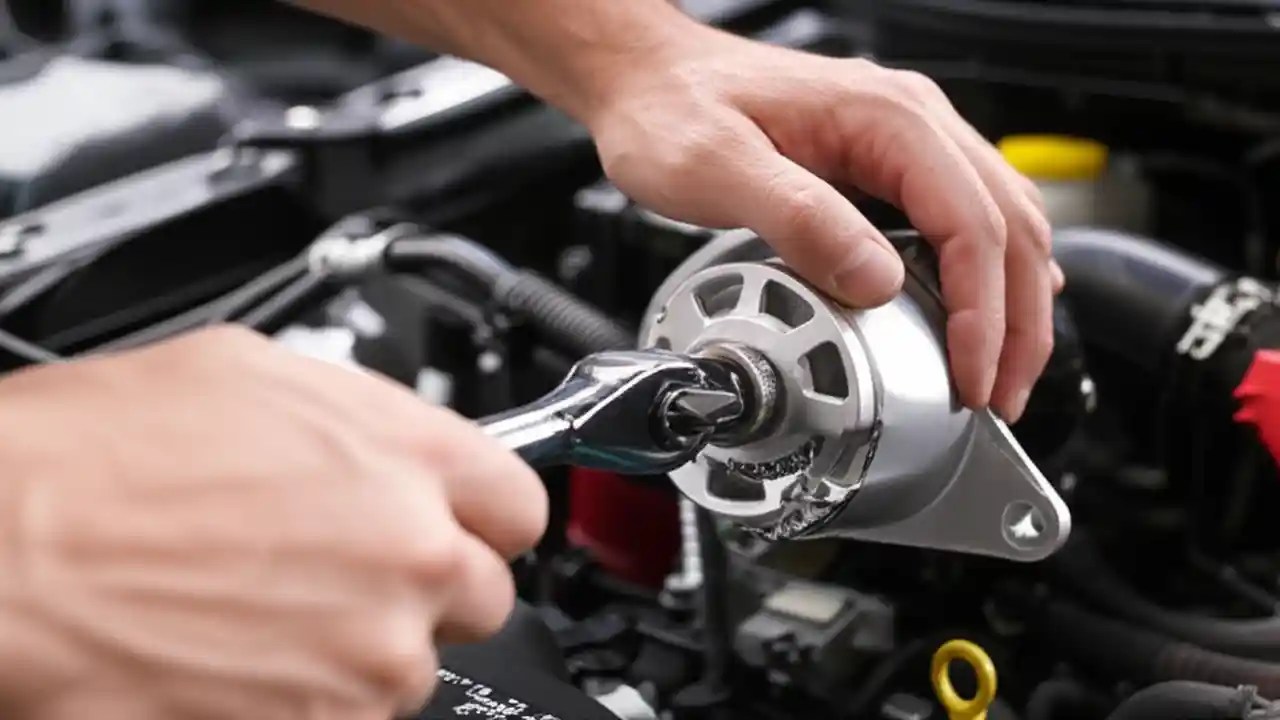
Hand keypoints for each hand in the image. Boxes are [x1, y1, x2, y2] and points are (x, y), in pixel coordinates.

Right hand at [0, 326, 546, 719]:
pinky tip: (240, 655)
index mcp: (406, 455)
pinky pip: (351, 715)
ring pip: (412, 665)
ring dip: (360, 645)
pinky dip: (308, 696)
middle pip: (481, 593)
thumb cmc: (90, 459)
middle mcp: (410, 557)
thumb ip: (358, 419)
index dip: (484, 516)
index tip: (459, 525)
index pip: (519, 505)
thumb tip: (388, 442)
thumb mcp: (248, 375)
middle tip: (346, 570)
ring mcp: (370, 655)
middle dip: (425, 585)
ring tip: (265, 610)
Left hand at [585, 29, 1061, 421]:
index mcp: (886, 119)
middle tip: (1003, 394)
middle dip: (1018, 321)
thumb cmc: (673, 108)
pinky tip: (988, 308)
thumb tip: (877, 283)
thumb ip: (801, 221)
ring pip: (1001, 220)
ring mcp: (904, 137)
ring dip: (1013, 301)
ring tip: (999, 371)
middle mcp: (911, 120)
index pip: (972, 225)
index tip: (972, 375)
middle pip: (1011, 226)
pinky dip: (989, 271)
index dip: (984, 312)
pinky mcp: (886, 159)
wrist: (648, 76)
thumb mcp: (717, 168)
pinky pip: (965, 214)